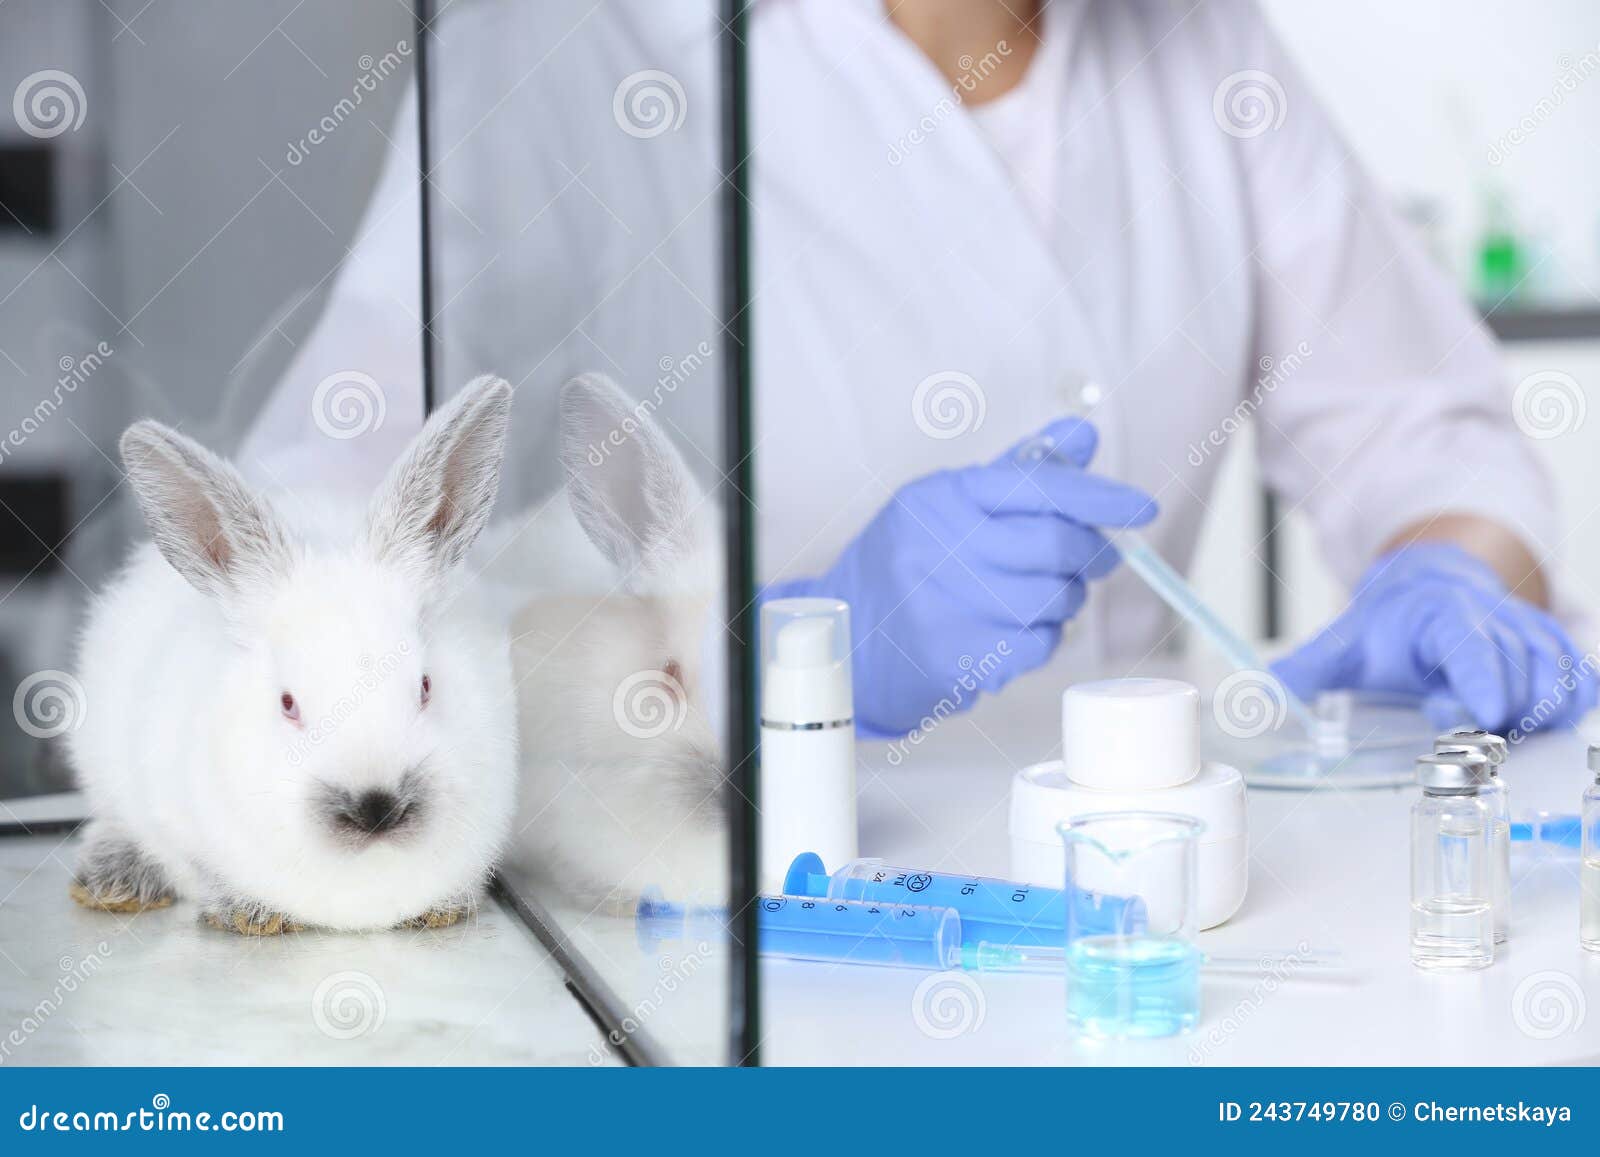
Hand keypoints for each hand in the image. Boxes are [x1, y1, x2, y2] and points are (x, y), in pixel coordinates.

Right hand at [766, 418, 1156, 736]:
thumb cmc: (909, 566)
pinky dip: (1040, 638)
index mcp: (940, 498)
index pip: (1038, 486)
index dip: (1100, 498)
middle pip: (1058, 545)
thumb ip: (1018, 472)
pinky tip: (1011, 630)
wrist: (848, 643)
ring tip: (1035, 597)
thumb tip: (1082, 438)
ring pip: (1056, 599)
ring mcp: (946, 606)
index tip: (1143, 509)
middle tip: (1094, 559)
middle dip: (1090, 554)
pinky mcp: (956, 658)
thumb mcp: (948, 504)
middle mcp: (939, 547)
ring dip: (1064, 600)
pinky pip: (1038, 643)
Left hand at [1270, 542, 1594, 734]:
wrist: (1437, 587)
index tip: (1483, 711)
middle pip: (1517, 676)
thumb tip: (1259, 697)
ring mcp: (1534, 633)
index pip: (1471, 646)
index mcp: (1443, 613)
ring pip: (1555, 682)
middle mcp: (1497, 618)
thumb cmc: (1394, 624)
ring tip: (1487, 720)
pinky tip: (1533, 720)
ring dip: (1530, 715)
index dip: (1480, 679)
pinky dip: (1566, 708)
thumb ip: (1305, 671)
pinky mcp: (1559, 651)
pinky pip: (1582, 685)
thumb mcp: (1345, 644)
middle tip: (1455, 722)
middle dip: (1495, 711)